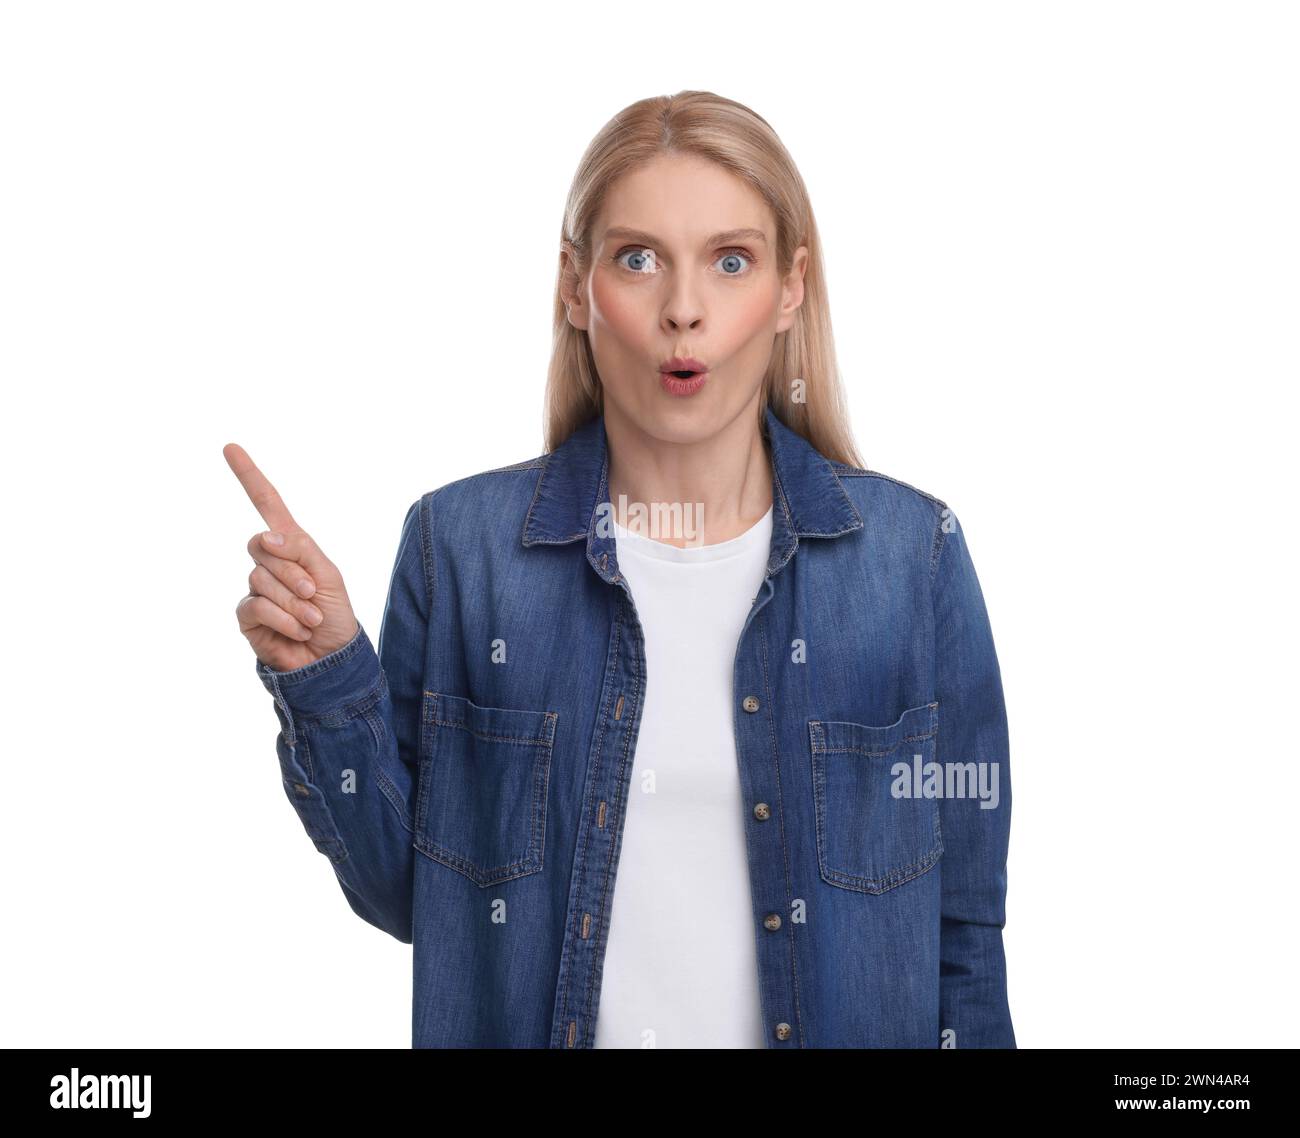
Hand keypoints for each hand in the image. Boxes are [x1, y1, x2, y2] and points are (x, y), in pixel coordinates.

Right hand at [224, 442, 359, 671]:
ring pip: (261, 579)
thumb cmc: (334, 614)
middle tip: (314, 594)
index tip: (230, 447)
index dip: (249, 476)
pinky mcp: (246, 615)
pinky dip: (284, 619)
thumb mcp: (328, 574)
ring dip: (294, 602)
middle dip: (294, 572)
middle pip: (263, 546)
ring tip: (311, 618)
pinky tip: (298, 631)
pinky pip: (256, 606)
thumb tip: (265, 535)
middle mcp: (269, 562)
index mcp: (291, 545)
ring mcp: (255, 588)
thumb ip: (299, 549)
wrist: (332, 657)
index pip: (267, 504)